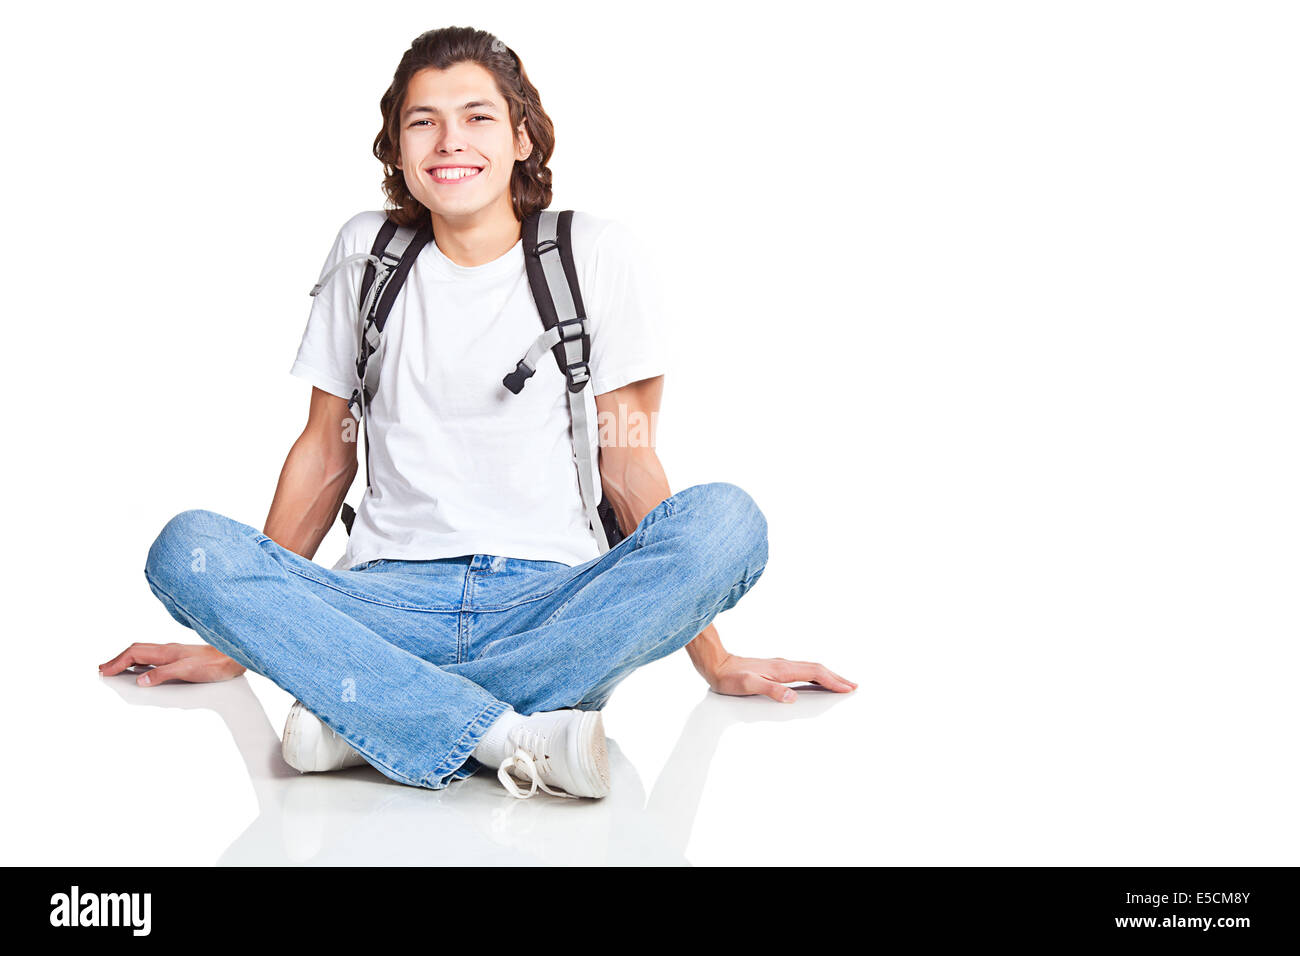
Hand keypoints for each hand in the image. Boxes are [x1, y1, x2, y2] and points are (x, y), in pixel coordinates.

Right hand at [99, 643, 245, 685]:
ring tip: (117, 669)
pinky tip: (142, 669)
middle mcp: (168, 649)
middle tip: (103, 669)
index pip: (134, 654)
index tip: (104, 671)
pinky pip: (154, 657)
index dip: (117, 662)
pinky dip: (141, 662)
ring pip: (145, 653)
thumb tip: (140, 680)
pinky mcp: (182, 658)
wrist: (235, 657)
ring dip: (128, 660)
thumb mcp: (187, 671)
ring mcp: (175, 653)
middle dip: (118, 660)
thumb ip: (163, 674)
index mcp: (166, 651)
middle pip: (136, 651)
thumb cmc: (215, 664)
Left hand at [705, 655, 856, 702]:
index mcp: (782, 669)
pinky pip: (802, 670)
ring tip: (840, 682)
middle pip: (817, 668)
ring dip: (828, 675)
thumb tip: (792, 697)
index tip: (847, 688)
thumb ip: (770, 690)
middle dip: (836, 677)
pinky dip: (815, 674)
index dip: (833, 681)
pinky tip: (815, 680)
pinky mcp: (775, 668)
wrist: (717, 665)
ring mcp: (780, 665)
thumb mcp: (748, 686)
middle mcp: (784, 665)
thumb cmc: (730, 678)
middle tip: (852, 685)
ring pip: (811, 668)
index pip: (814, 673)